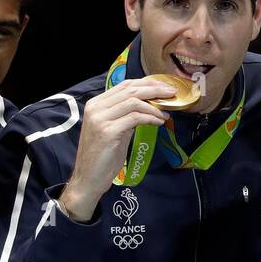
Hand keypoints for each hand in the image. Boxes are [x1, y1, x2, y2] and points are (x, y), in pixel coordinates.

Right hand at [58, 78, 173, 220]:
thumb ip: (126, 116)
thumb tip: (148, 107)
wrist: (88, 178)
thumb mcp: (114, 130)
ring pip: (134, 102)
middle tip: (172, 93)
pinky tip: (159, 122)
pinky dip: (150, 118)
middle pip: (130, 90)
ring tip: (166, 113)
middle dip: (154, 89)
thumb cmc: (103, 157)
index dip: (147, 83)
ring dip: (154, 106)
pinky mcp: (108, 131)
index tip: (164, 86)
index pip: (125, 85)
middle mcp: (96, 107)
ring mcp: (100, 119)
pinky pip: (135, 118)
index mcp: (96, 104)